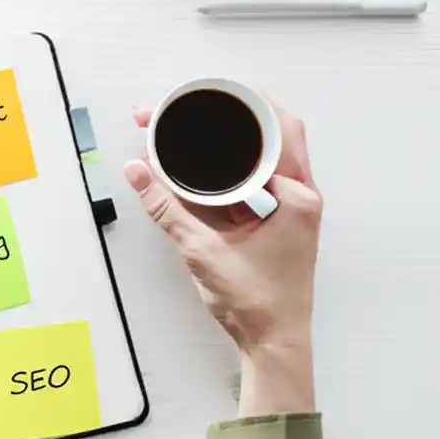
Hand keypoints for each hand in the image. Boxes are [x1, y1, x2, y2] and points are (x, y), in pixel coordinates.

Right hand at [123, 104, 322, 416]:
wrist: (274, 342)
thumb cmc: (256, 304)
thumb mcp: (201, 251)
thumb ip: (166, 207)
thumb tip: (138, 171)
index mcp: (296, 196)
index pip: (269, 132)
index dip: (232, 109)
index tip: (200, 97)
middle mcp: (302, 194)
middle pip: (271, 130)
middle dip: (231, 112)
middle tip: (192, 103)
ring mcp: (293, 205)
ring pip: (267, 151)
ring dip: (234, 137)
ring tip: (195, 125)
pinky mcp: (281, 217)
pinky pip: (258, 176)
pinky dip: (233, 164)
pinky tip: (206, 162)